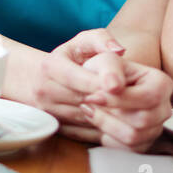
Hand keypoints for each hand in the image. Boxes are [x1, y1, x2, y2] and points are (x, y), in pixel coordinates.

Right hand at [35, 29, 126, 143]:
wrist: (42, 78)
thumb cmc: (72, 57)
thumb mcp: (83, 41)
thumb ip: (102, 39)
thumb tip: (119, 51)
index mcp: (50, 65)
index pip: (76, 77)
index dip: (98, 82)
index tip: (120, 85)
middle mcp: (43, 89)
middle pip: (80, 99)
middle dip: (105, 101)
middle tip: (130, 102)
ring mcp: (47, 110)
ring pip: (81, 117)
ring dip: (105, 117)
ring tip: (127, 112)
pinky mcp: (55, 126)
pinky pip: (80, 132)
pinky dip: (99, 129)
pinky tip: (117, 124)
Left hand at [78, 55, 172, 151]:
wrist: (101, 86)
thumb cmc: (106, 71)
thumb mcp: (106, 61)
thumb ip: (110, 70)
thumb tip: (113, 86)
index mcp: (162, 84)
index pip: (147, 98)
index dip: (118, 100)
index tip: (93, 96)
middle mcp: (164, 108)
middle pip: (142, 121)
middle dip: (111, 114)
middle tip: (89, 104)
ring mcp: (155, 128)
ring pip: (133, 137)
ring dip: (106, 125)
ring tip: (90, 111)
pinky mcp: (143, 144)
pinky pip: (126, 150)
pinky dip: (108, 138)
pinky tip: (99, 122)